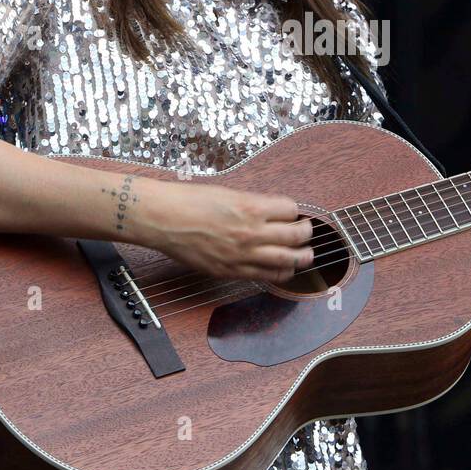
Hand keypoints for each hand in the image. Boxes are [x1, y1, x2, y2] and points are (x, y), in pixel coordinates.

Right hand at [148, 182, 313, 281]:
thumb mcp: (229, 192)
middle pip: (296, 236)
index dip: (295, 210)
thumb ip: (253, 204)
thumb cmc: (190, 200)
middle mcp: (252, 232)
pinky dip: (279, 274)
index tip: (294, 212)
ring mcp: (242, 254)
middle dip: (306, 234)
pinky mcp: (230, 271)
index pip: (291, 209)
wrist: (163, 219)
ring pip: (286, 261)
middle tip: (308, 232)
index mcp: (252, 206)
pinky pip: (264, 277)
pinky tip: (284, 270)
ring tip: (306, 255)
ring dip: (301, 258)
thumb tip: (272, 212)